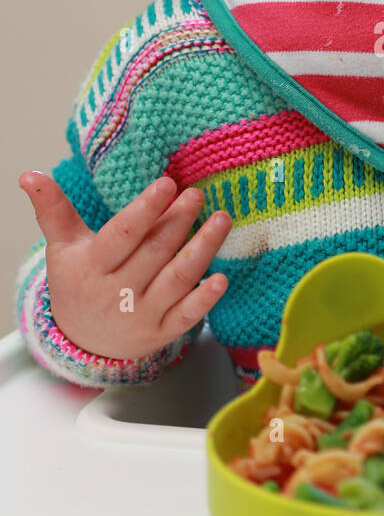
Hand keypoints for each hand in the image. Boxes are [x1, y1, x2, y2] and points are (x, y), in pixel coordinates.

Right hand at [18, 172, 231, 361]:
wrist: (83, 341)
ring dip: (203, 249)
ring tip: (222, 219)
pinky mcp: (162, 332)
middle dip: (178, 221)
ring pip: (177, 279)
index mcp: (93, 266)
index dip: (145, 210)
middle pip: (155, 252)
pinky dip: (205, 299)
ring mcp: (142, 314)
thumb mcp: (63, 247)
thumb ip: (53, 210)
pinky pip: (187, 317)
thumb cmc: (78, 283)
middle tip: (197, 195)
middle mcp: (118, 292)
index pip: (122, 235)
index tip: (168, 183)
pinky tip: (222, 278)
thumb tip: (29, 174)